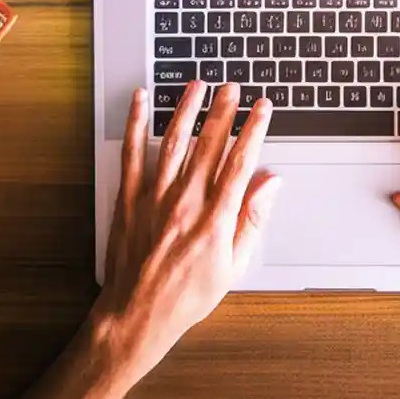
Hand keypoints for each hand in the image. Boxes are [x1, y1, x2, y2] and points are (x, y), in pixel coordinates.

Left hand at [90, 82, 279, 380]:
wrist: (138, 314)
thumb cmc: (187, 296)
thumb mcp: (234, 266)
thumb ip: (253, 220)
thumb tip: (270, 184)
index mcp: (216, 219)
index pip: (240, 162)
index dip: (254, 130)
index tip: (263, 108)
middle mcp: (186, 202)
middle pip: (209, 144)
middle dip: (224, 111)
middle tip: (233, 88)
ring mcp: (154, 197)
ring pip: (173, 141)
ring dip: (187, 110)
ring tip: (198, 85)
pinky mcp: (129, 198)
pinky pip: (132, 153)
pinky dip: (134, 123)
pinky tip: (140, 100)